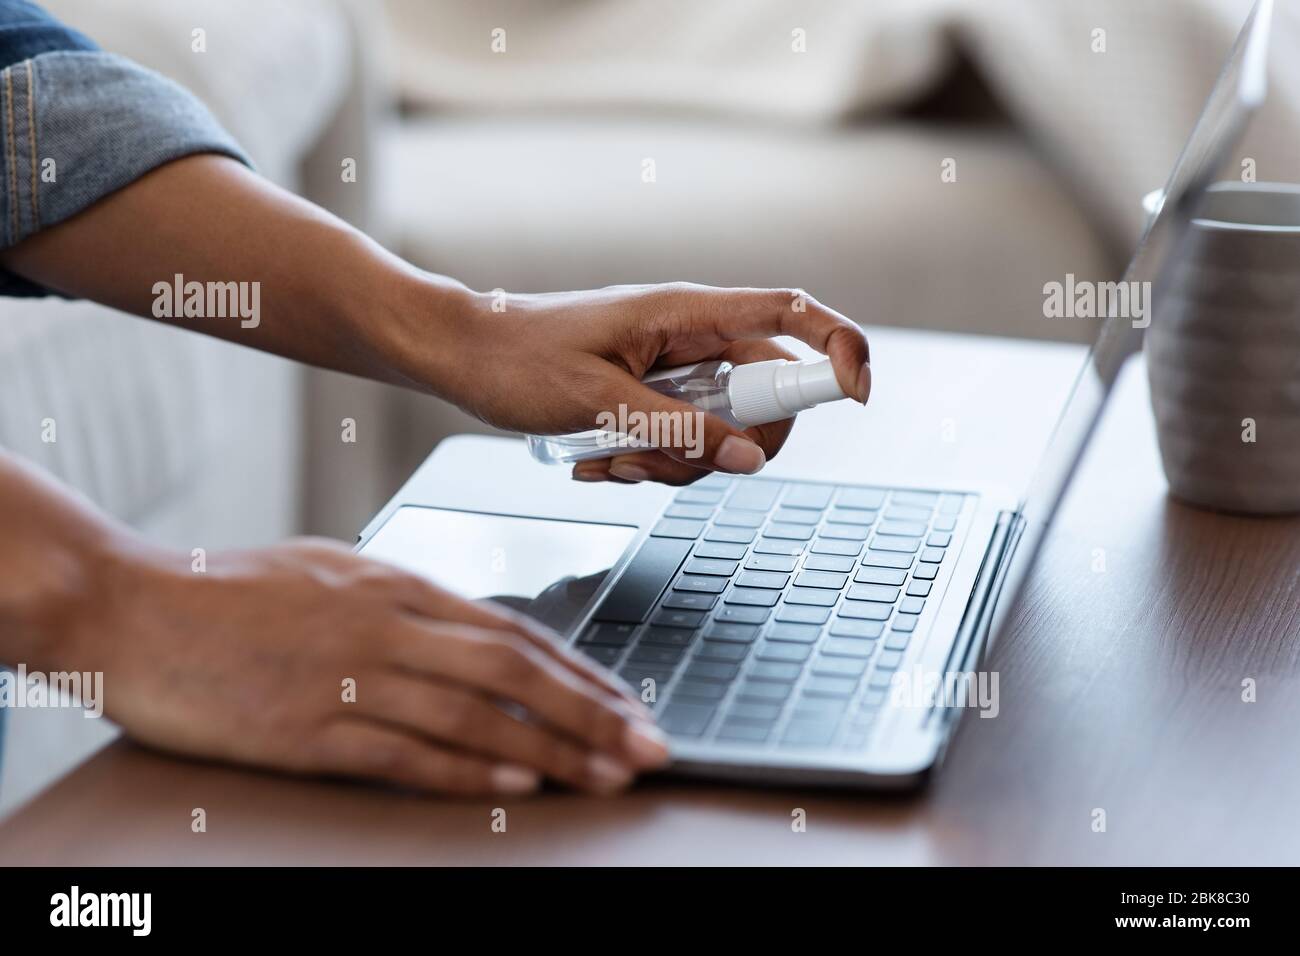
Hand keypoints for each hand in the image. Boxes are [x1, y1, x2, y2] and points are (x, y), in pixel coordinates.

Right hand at [65, 538, 668, 795]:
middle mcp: (387, 625)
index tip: (627, 703)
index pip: (513, 631)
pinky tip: (517, 782)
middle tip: (648, 747)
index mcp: (396, 584)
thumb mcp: (333, 572)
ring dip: (552, 748)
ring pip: (476, 714)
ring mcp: (349, 675)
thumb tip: (470, 631)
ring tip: (606, 776)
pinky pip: (405, 751)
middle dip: (594, 712)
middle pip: (515, 671)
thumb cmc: (231, 590)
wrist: (132, 605)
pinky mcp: (307, 727)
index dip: (581, 672)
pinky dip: (468, 768)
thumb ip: (403, 601)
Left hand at [432, 283, 870, 484]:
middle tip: (665, 463)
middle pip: (766, 396)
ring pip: (723, 432)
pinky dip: (652, 464)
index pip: (793, 313)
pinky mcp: (655, 399)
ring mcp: (675, 372)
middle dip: (731, 446)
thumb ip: (679, 430)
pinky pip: (684, 442)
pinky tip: (597, 463)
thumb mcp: (599, 401)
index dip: (839, 346)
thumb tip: (750, 458)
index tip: (856, 394)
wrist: (464, 356)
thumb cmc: (518, 359)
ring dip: (678, 465)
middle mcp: (693, 339)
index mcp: (688, 314)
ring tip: (611, 462)